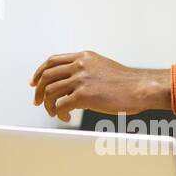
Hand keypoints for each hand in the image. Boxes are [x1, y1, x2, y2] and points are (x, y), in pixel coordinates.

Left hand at [30, 51, 170, 121]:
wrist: (140, 88)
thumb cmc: (126, 83)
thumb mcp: (102, 68)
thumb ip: (86, 71)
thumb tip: (71, 85)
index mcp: (84, 57)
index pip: (52, 61)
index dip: (39, 72)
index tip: (35, 82)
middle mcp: (80, 65)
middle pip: (47, 75)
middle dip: (39, 91)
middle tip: (38, 102)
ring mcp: (81, 79)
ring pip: (50, 91)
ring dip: (49, 105)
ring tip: (55, 113)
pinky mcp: (84, 95)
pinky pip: (61, 105)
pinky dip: (59, 113)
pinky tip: (66, 117)